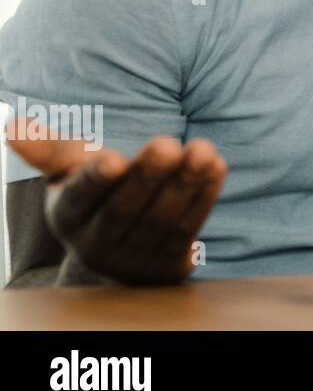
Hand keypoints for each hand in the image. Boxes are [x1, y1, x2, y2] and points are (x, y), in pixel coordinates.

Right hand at [4, 117, 226, 284]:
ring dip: (186, 184)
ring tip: (203, 150)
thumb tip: (13, 125)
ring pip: (161, 221)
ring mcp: (134, 259)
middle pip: (124, 210)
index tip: (111, 157)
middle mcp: (97, 244)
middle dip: (147, 177)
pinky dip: (204, 197)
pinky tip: (215, 166)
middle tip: (166, 143)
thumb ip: (50, 150)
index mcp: (68, 216)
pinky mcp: (168, 264)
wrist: (121, 249)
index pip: (79, 199)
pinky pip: (188, 230)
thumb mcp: (71, 172)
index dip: (94, 180)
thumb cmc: (97, 195)